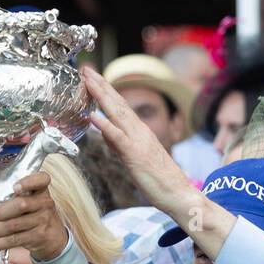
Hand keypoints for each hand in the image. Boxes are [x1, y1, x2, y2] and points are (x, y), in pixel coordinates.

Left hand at [0, 171, 69, 261]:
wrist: (54, 238)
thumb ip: (15, 199)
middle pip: (22, 204)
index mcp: (42, 190)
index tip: (15, 188)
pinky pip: (15, 239)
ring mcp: (43, 220)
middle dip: (2, 211)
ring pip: (15, 224)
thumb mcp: (32, 202)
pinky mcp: (39, 236)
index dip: (28, 181)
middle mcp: (45, 203)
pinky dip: (0, 243)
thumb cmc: (36, 216)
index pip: (42, 179)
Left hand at [82, 65, 201, 215]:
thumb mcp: (133, 159)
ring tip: (87, 80)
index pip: (120, 106)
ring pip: (117, 114)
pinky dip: (105, 125)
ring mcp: (138, 141)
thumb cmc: (158, 180)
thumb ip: (118, 144)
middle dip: (100, 85)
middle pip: (117, 103)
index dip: (105, 90)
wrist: (178, 194)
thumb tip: (104, 131)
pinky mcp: (135, 155)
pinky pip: (118, 138)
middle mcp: (140, 131)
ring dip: (101, 95)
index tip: (92, 77)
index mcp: (140, 132)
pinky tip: (93, 116)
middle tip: (85, 68)